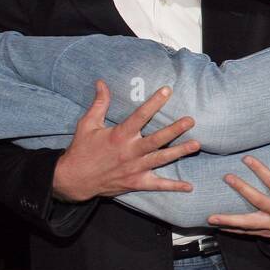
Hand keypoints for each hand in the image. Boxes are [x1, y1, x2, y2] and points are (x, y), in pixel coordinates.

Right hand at [52, 81, 199, 202]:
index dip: (154, 102)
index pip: (140, 116)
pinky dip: (173, 186)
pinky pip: (157, 185)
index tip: (167, 91)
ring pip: (161, 159)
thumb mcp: (88, 124)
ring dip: (179, 152)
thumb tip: (101, 83)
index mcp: (119, 135)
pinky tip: (189, 186)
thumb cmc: (81, 150)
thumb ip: (99, 104)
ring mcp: (134, 168)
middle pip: (156, 139)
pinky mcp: (136, 182)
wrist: (73, 179)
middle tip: (190, 120)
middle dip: (175, 130)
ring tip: (196, 145)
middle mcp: (130, 151)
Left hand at [207, 152, 269, 245]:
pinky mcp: (268, 233)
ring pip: (248, 223)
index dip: (259, 169)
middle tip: (228, 177)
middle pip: (257, 200)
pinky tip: (219, 227)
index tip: (246, 159)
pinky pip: (248, 232)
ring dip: (229, 220)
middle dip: (241, 188)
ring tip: (212, 218)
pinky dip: (233, 230)